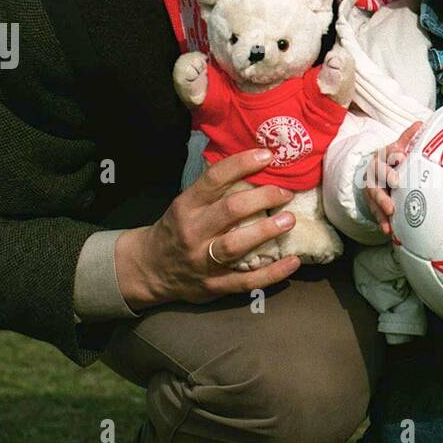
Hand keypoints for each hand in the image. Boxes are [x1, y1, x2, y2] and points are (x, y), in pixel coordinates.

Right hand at [114, 148, 301, 308]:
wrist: (150, 269)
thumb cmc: (177, 230)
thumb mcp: (185, 204)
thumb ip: (213, 191)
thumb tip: (254, 166)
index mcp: (186, 207)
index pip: (214, 179)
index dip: (242, 164)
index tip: (267, 156)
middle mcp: (193, 232)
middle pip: (230, 210)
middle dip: (262, 198)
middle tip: (285, 192)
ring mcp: (203, 261)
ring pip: (236, 245)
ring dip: (266, 231)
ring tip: (290, 220)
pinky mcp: (214, 286)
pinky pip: (247, 281)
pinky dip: (272, 273)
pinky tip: (293, 261)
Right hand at [363, 121, 422, 235]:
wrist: (373, 176)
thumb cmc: (391, 163)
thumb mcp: (398, 148)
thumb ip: (408, 138)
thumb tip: (421, 123)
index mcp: (384, 157)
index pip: (388, 153)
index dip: (394, 154)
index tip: (402, 156)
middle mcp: (375, 172)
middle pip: (378, 174)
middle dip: (386, 177)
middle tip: (396, 182)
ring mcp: (372, 189)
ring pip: (375, 196)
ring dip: (382, 204)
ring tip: (391, 211)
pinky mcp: (372, 205)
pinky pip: (376, 214)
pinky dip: (383, 223)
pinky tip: (389, 231)